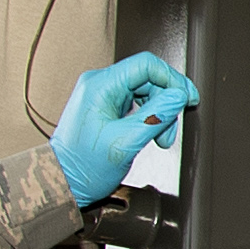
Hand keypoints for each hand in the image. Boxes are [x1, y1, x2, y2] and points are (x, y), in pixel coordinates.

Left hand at [53, 51, 196, 205]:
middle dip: (165, 104)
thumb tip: (178, 97)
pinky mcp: (105, 108)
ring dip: (158, 114)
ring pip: (145, 92)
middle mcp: (99, 85)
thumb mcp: (125, 143)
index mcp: (100, 86)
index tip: (187, 98)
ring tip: (159, 138)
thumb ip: (155, 117)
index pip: (146, 65)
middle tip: (169, 131)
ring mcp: (102, 96)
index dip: (172, 80)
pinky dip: (148, 119)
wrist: (62, 183)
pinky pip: (136, 103)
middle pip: (148, 79)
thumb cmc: (82, 167)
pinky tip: (149, 135)